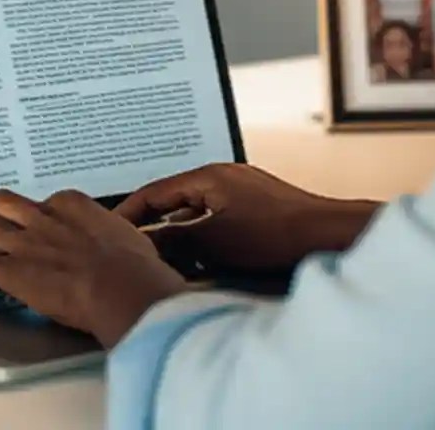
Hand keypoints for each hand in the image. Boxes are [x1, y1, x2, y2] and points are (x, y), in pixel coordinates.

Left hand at [0, 189, 186, 347]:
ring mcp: (23, 243)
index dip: (40, 217)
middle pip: (5, 204)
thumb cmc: (134, 266)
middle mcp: (42, 217)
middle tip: (3, 228)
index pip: (45, 202)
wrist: (122, 288)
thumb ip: (110, 233)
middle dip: (1, 216)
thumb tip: (118, 240)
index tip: (42, 229)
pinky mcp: (9, 271)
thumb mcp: (127, 235)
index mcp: (72, 205)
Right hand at [115, 164, 379, 272]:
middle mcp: (224, 177)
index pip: (153, 192)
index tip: (108, 229)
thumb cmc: (274, 234)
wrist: (326, 235)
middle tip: (132, 246)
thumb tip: (141, 242)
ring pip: (197, 212)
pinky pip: (218, 219)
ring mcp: (244, 190)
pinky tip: (203, 259)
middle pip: (174, 200)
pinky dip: (204, 237)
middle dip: (153, 225)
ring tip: (165, 258)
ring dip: (180, 234)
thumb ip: (172, 240)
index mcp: (208, 176)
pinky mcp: (259, 208)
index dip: (128, 213)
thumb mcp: (212, 241)